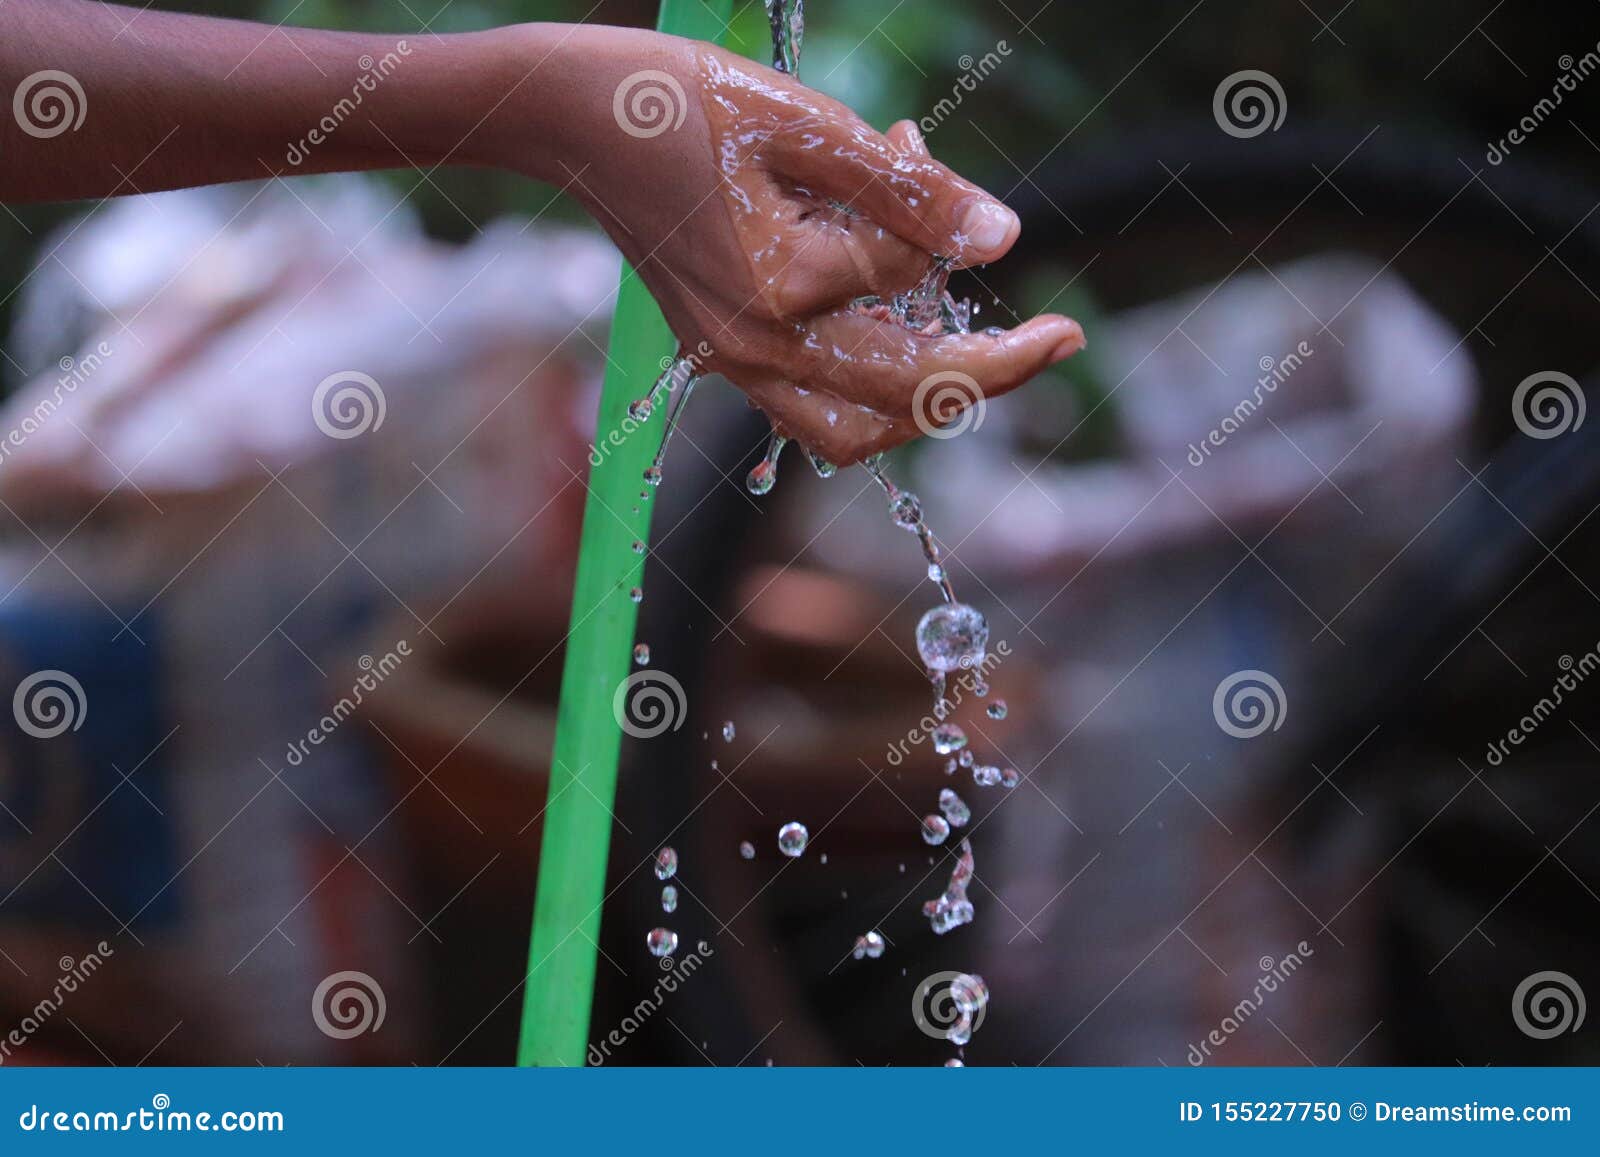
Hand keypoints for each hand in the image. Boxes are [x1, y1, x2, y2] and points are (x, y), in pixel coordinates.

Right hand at [502, 26, 1083, 464]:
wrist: (573, 121)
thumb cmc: (680, 103)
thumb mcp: (805, 123)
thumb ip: (906, 186)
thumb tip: (1002, 237)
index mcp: (781, 286)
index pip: (907, 268)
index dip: (937, 205)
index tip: (910, 137)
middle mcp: (759, 346)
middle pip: (906, 394)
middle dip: (997, 369)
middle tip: (1065, 338)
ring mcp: (736, 363)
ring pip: (857, 430)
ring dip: (929, 405)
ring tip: (989, 363)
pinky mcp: (722, 357)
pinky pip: (809, 414)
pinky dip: (868, 399)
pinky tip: (897, 353)